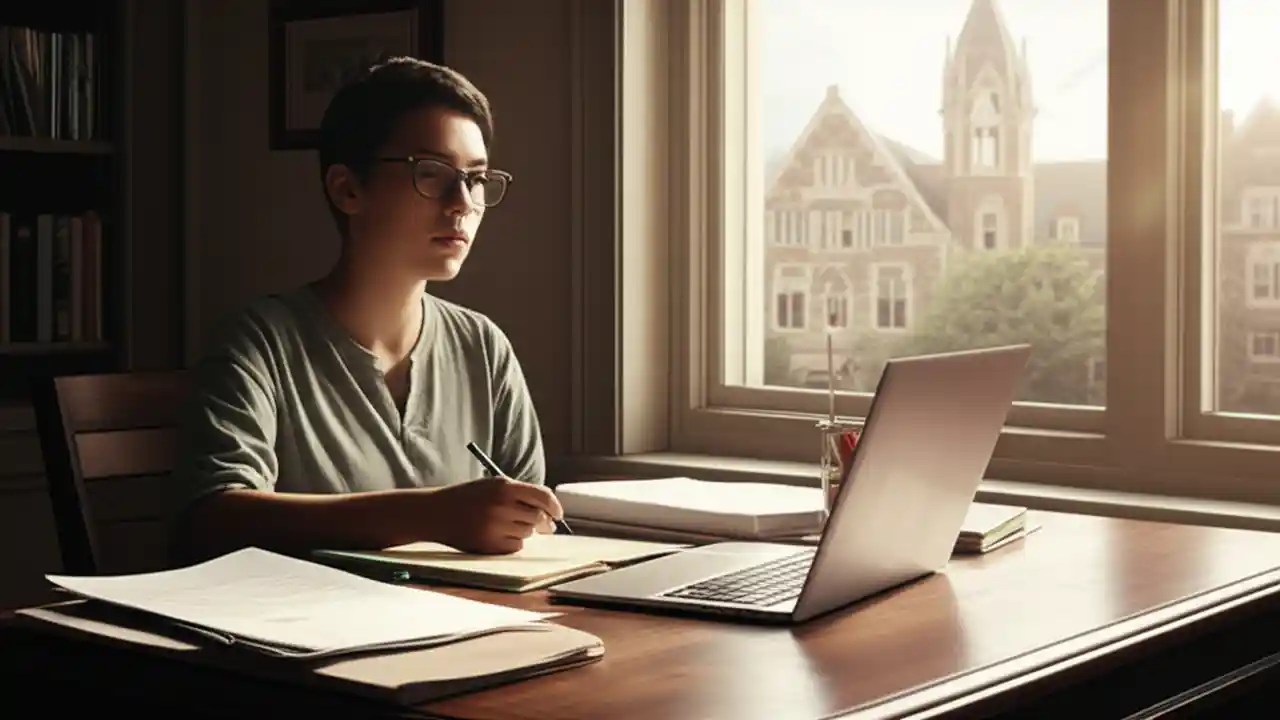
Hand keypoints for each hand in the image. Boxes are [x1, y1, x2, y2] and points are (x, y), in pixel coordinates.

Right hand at [425, 476, 565, 553]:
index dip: (555, 506)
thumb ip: (520, 494)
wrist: (436, 513)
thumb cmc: (468, 498)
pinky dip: (512, 543)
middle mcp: (501, 505)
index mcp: (504, 486)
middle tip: (545, 526)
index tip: (558, 514)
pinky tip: (497, 535)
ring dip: (523, 530)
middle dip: (542, 522)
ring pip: (527, 533)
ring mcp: (495, 526)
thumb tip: (549, 512)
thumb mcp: (492, 486)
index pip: (543, 496)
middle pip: (538, 517)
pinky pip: (515, 547)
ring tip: (504, 524)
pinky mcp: (489, 545)